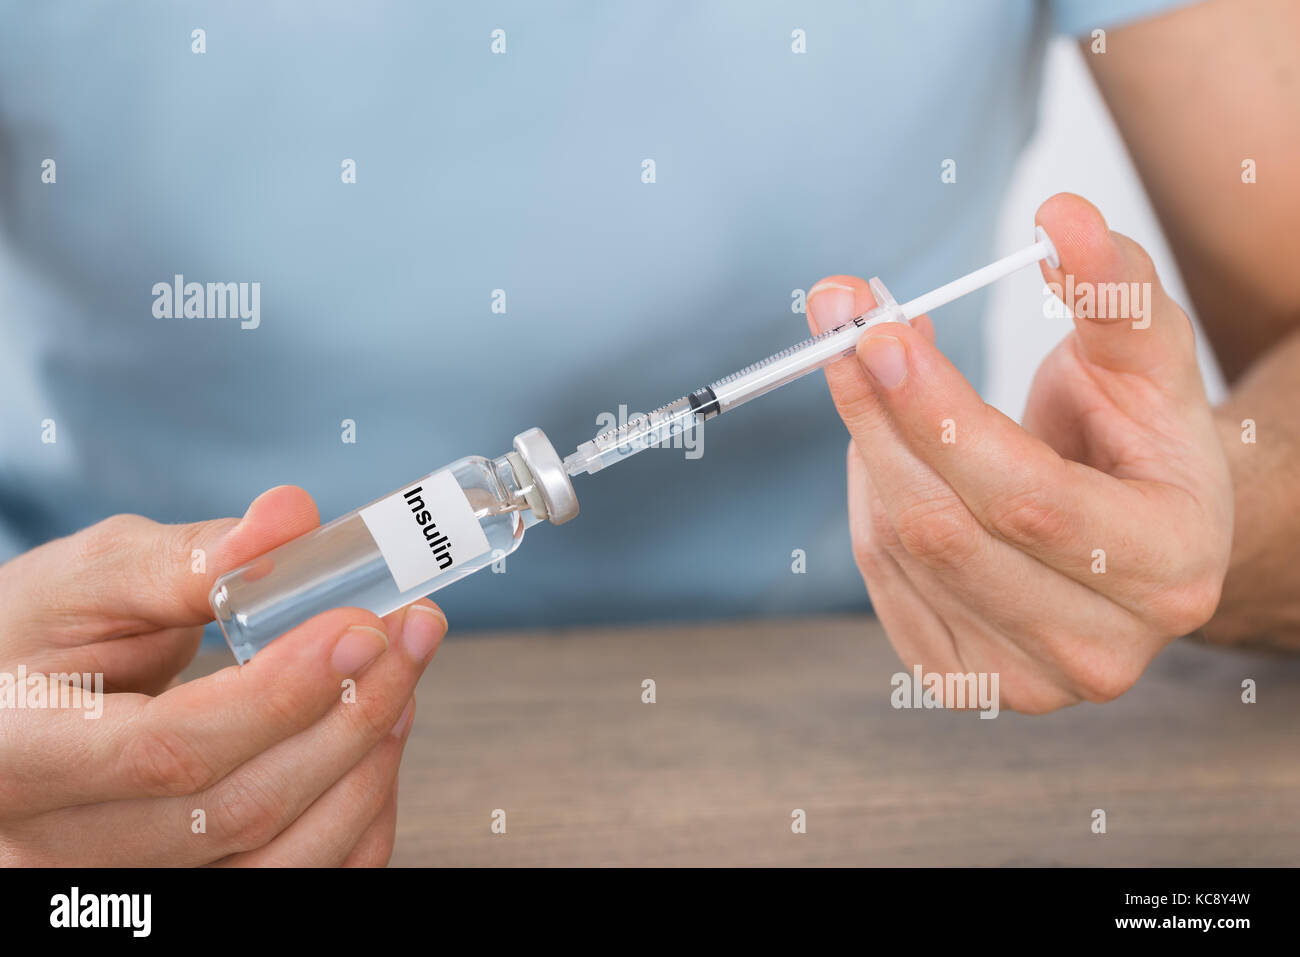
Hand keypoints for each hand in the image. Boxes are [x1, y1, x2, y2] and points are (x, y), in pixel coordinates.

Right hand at [0, 486, 445, 864]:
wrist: (16, 709)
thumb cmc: (35, 641)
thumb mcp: (85, 582)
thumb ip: (184, 558)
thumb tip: (290, 520)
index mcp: (19, 758)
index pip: (167, 750)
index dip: (278, 694)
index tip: (360, 626)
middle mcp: (63, 849)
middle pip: (237, 811)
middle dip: (350, 716)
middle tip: (411, 632)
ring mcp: (129, 885)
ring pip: (282, 864)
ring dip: (368, 766)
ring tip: (401, 676)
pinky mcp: (186, 894)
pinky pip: (296, 881)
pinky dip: (360, 816)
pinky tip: (377, 736)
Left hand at [807, 193, 1232, 712]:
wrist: (1138, 534)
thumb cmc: (1144, 438)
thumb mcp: (1147, 355)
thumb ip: (1111, 288)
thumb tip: (1061, 216)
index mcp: (1168, 565)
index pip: (1027, 494)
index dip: (939, 412)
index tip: (875, 330)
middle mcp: (1100, 647)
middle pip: (945, 529)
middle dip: (876, 415)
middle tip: (837, 322)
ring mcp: (1027, 680)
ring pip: (899, 549)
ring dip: (871, 446)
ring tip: (884, 378)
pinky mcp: (963, 679)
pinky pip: (879, 576)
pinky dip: (870, 497)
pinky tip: (896, 453)